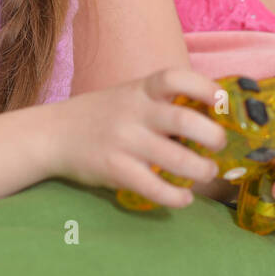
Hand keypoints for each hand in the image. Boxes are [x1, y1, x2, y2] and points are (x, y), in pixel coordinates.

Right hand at [48, 68, 226, 206]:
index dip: (204, 87)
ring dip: (201, 170)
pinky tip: (184, 198)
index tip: (222, 101)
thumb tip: (213, 115)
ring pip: (174, 158)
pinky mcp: (114, 169)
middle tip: (220, 146)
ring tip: (207, 173)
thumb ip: (163, 100)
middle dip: (212, 135)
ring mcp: (124, 141)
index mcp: (142, 89)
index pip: (176, 77)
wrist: (52, 134)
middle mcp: (135, 112)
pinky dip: (174, 196)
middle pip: (184, 119)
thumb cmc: (102, 114)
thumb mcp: (131, 95)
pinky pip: (152, 186)